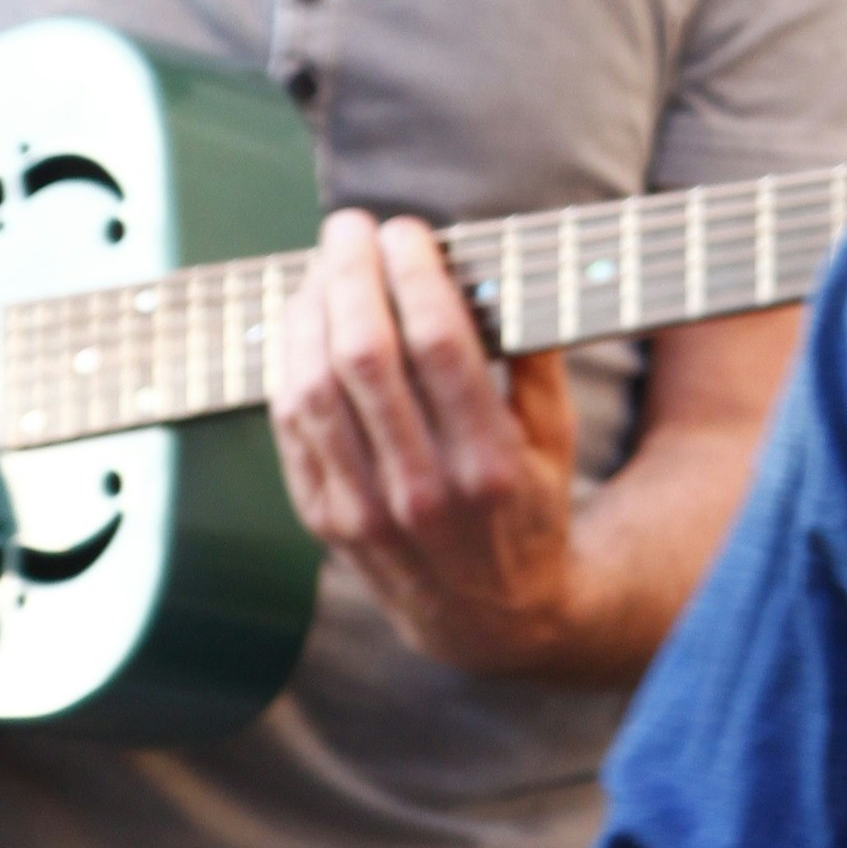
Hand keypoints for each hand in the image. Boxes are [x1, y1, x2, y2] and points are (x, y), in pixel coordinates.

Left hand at [269, 206, 585, 669]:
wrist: (490, 619)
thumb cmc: (528, 504)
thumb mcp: (557, 435)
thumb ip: (530, 354)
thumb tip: (489, 263)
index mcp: (489, 465)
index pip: (437, 344)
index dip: (413, 273)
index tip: (407, 230)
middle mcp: (422, 492)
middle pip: (363, 356)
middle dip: (351, 274)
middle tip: (352, 227)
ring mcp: (364, 512)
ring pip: (311, 388)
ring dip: (310, 310)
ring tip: (324, 266)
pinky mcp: (324, 520)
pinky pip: (290, 425)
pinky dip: (289, 361)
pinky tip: (305, 322)